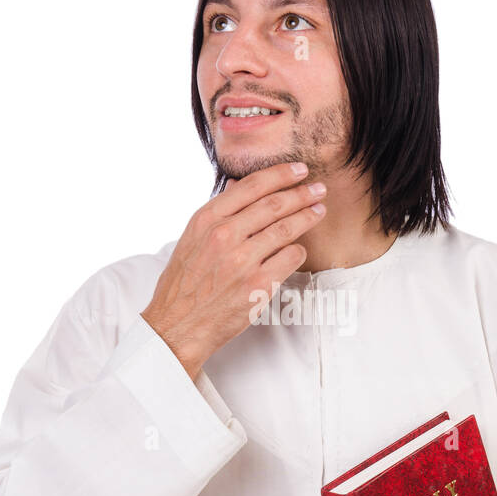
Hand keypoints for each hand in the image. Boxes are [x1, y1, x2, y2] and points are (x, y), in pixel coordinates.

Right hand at [140, 161, 326, 379]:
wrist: (177, 325)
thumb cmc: (183, 283)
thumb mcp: (191, 238)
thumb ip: (216, 211)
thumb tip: (237, 184)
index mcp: (207, 220)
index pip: (252, 186)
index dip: (281, 174)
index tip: (299, 170)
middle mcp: (224, 236)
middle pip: (274, 204)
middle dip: (302, 193)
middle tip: (318, 189)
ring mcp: (242, 261)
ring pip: (286, 229)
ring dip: (307, 217)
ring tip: (318, 211)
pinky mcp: (257, 285)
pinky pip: (290, 258)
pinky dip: (298, 250)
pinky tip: (299, 249)